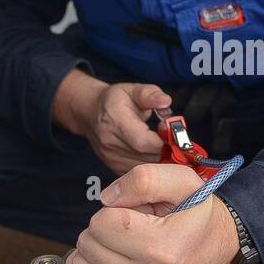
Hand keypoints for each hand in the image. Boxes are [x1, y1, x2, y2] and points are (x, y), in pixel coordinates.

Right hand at [54, 71, 171, 174]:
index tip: (173, 133)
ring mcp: (111, 158)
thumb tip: (165, 102)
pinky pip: (139, 173)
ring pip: (145, 168)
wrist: (91, 113)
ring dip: (160, 159)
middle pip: (146, 157)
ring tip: (163, 144)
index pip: (143, 141)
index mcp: (115, 120)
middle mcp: (110, 142)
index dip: (163, 141)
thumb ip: (151, 94)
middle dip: (166, 150)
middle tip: (172, 139)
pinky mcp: (114, 168)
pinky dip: (151, 167)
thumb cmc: (115, 100)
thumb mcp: (133, 89)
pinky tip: (154, 154)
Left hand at [65, 163, 240, 263]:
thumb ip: (143, 179)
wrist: (223, 248)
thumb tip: (107, 198)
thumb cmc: (202, 215)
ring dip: (96, 249)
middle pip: (89, 244)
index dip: (115, 209)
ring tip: (125, 245)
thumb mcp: (182, 181)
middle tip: (134, 228)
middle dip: (105, 228)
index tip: (138, 212)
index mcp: (160, 249)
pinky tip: (106, 261)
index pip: (102, 222)